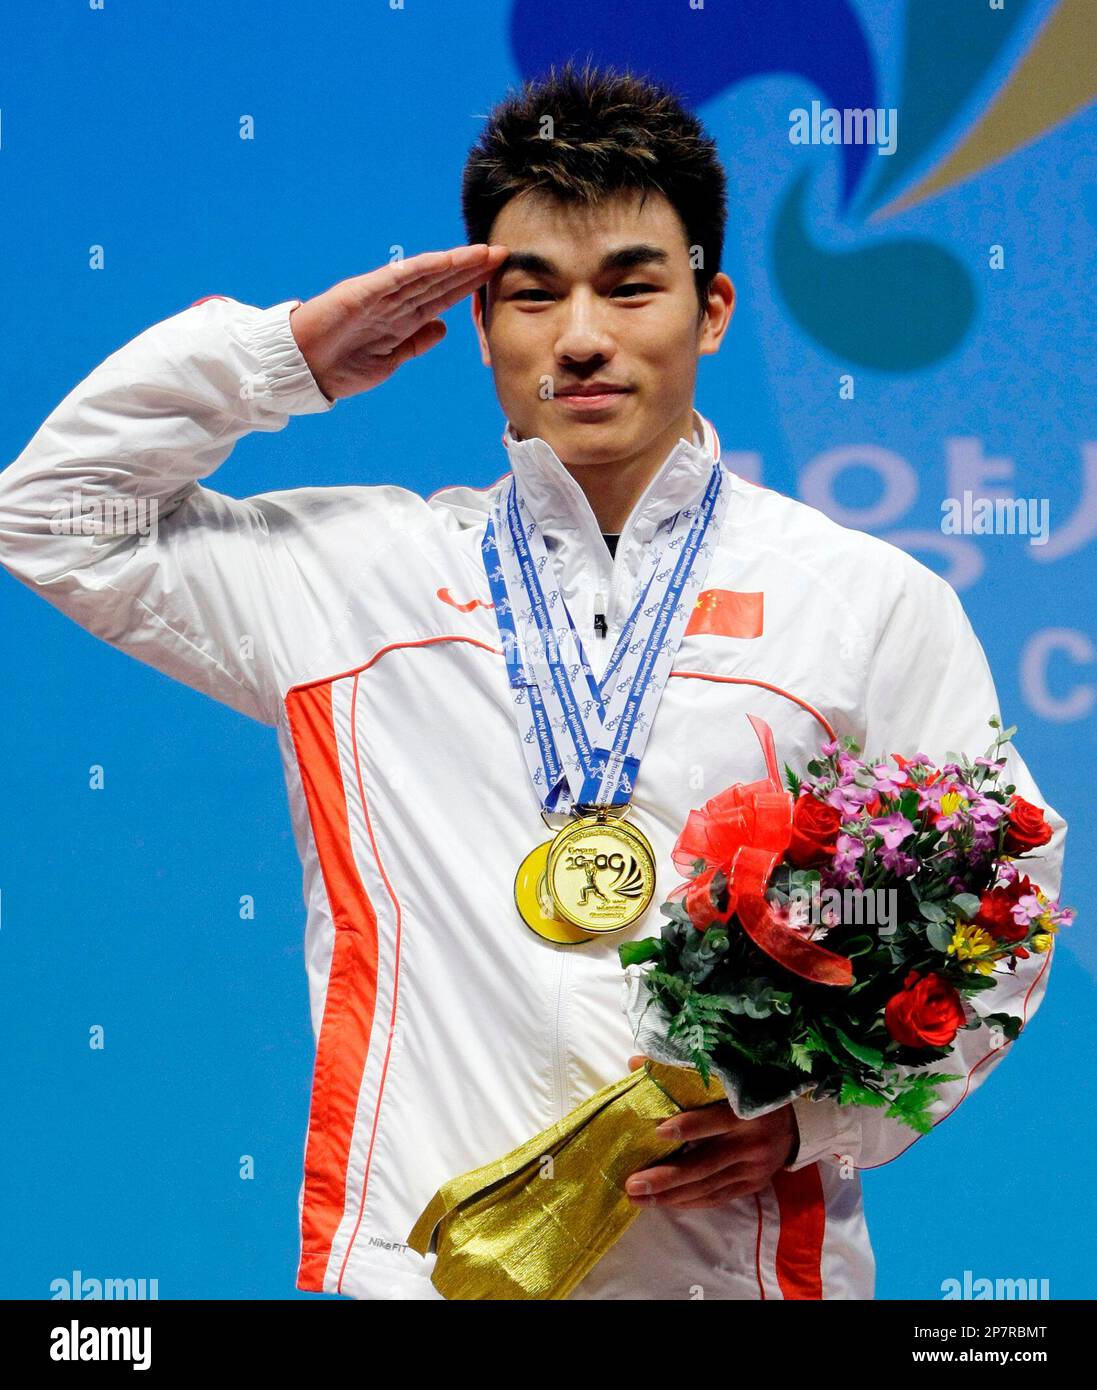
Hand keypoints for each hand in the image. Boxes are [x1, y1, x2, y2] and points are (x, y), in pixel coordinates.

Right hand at [289, 243, 509, 401]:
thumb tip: (443, 328)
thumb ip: (415, 343)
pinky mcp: (363, 292)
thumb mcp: (389, 360)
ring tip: (482, 253)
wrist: (305, 369)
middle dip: (471, 269)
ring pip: (425, 275)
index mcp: (402, 320)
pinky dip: (420, 268)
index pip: (443, 298)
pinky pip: (397, 278)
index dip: (469, 286)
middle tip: (502, 252)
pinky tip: (443, 260)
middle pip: (440, 282)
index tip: (495, 275)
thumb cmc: (341, 366)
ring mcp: (381, 295)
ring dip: (454, 264)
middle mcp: (395, 303)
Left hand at [625, 1054, 798, 1209]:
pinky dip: (691, 1202)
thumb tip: (635, 1062)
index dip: (688, 1127)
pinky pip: (718, 1197)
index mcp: (746, 1110)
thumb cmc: (751, 1091)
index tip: (658, 1131)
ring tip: (639, 1198)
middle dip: (666, 1177)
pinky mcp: (753, 1185)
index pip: (715, 1120)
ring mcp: (754, 1169)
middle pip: (704, 1163)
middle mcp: (751, 1143)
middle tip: (633, 1184)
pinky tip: (666, 1204)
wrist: (797, 1121)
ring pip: (708, 1186)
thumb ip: (680, 1069)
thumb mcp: (727, 1076)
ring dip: (671, 1196)